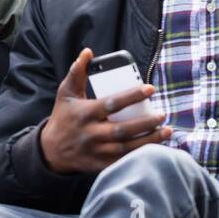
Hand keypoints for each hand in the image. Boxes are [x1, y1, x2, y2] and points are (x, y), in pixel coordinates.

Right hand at [39, 48, 170, 174]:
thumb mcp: (65, 94)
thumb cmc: (63, 117)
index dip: (132, 96)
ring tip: (167, 131)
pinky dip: (140, 156)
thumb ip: (77, 73)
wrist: (51, 150)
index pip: (111, 104)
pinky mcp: (100, 165)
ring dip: (149, 140)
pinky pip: (124, 161)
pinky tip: (155, 148)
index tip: (150, 89)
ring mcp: (96, 151)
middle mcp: (90, 134)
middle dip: (145, 123)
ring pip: (126, 148)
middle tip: (162, 114)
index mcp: (84, 114)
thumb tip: (87, 52)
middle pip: (122, 129)